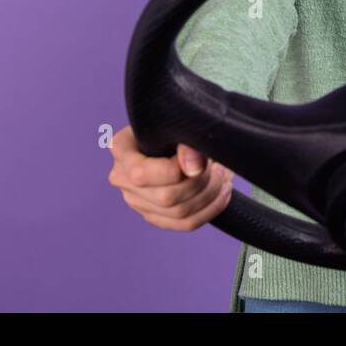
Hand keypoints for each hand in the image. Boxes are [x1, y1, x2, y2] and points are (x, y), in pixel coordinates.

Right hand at [108, 125, 233, 230]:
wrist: (172, 133)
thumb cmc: (174, 123)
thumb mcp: (175, 122)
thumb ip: (183, 139)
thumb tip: (195, 166)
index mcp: (121, 149)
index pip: (142, 174)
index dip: (176, 170)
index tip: (202, 157)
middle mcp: (122, 178)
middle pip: (166, 197)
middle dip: (202, 183)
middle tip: (220, 166)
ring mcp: (137, 200)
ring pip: (179, 213)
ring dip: (211, 196)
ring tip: (224, 177)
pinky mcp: (155, 215)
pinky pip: (185, 224)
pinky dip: (210, 210)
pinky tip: (222, 194)